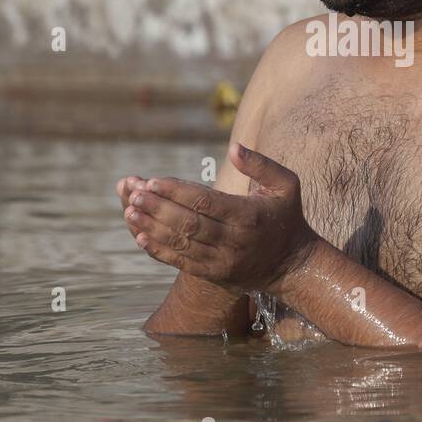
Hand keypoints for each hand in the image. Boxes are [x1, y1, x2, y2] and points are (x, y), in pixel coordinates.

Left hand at [120, 142, 320, 293]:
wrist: (293, 265)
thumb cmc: (287, 216)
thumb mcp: (287, 184)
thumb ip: (262, 164)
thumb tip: (233, 146)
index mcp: (248, 215)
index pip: (205, 202)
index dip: (176, 191)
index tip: (152, 181)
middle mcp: (234, 241)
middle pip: (188, 224)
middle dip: (158, 208)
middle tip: (134, 194)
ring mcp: (222, 261)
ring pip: (181, 244)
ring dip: (152, 228)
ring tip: (129, 212)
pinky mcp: (214, 275)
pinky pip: (181, 262)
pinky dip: (158, 250)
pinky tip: (139, 236)